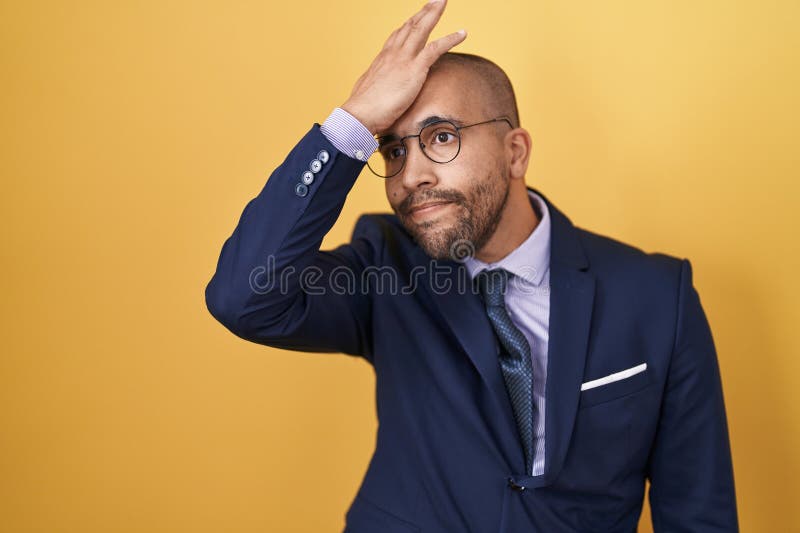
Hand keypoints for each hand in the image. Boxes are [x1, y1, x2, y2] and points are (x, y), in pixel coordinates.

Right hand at [341, 0, 466, 133]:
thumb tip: (375, 93)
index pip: (397, 36)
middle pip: (410, 26)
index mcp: (383, 59)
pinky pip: (436, 48)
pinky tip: (463, 34)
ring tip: (443, 0)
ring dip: (434, 13)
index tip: (415, 17)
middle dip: (423, 12)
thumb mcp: (369, 93)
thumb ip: (376, 88)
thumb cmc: (363, 109)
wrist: (360, 114)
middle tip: (435, 0)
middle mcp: (393, 53)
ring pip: (422, 29)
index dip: (408, 25)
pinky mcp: (414, 69)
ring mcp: (404, 59)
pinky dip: (451, 39)